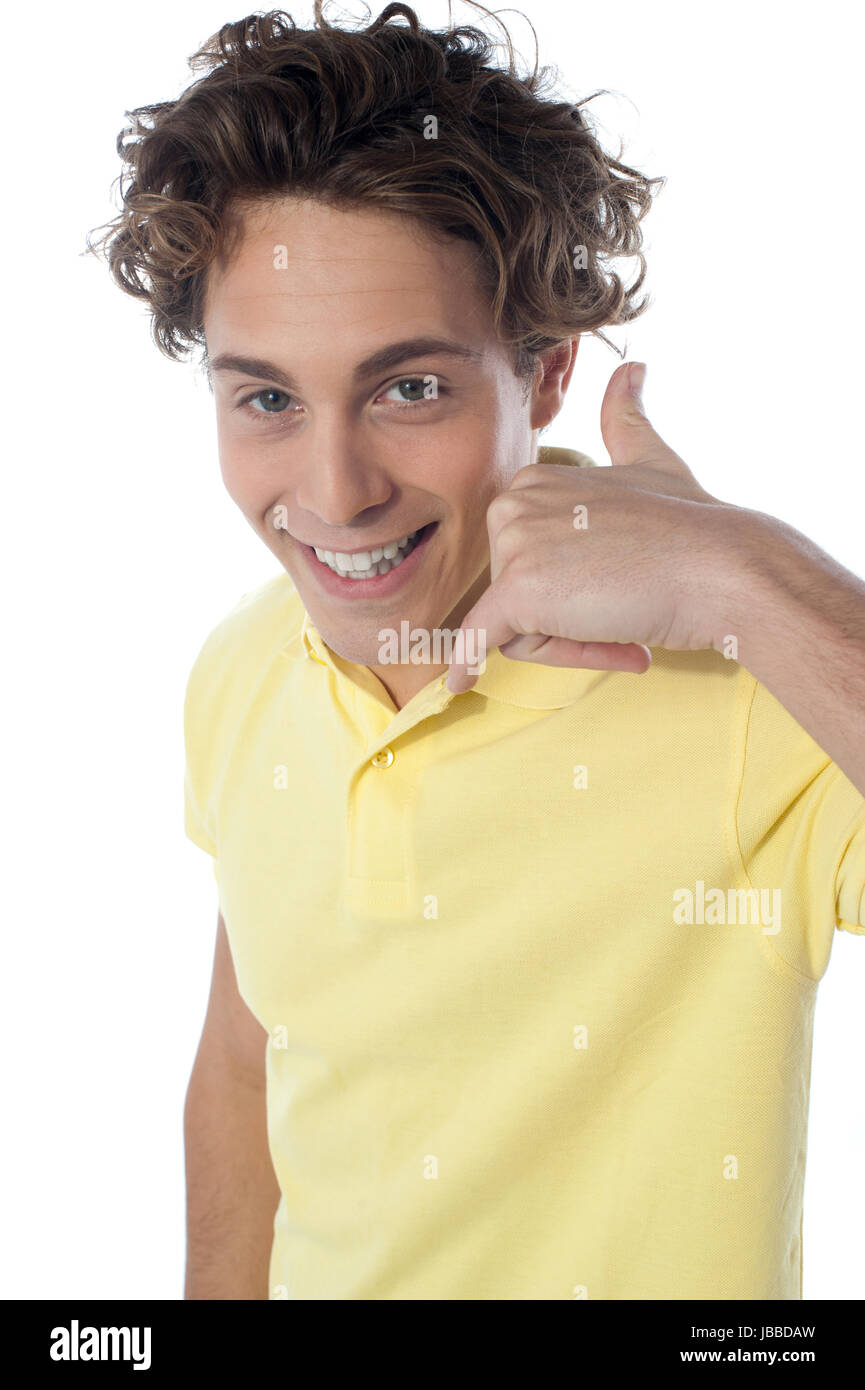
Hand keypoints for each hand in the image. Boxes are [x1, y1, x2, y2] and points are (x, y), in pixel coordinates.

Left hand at [445, 361, 741, 692]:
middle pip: (514, 599)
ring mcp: (515, 545)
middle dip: (563, 623)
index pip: (524, 566)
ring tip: (621, 622)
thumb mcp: (651, 458)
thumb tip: (632, 369)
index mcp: (531, 482)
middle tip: (623, 612)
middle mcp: (513, 504)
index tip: (619, 588)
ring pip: (514, 628)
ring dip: (567, 642)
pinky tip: (461, 684)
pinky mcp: (519, 591)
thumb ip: (627, 419)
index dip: (569, 592)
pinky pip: (480, 640)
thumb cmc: (692, 524)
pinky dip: (468, 664)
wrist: (719, 566)